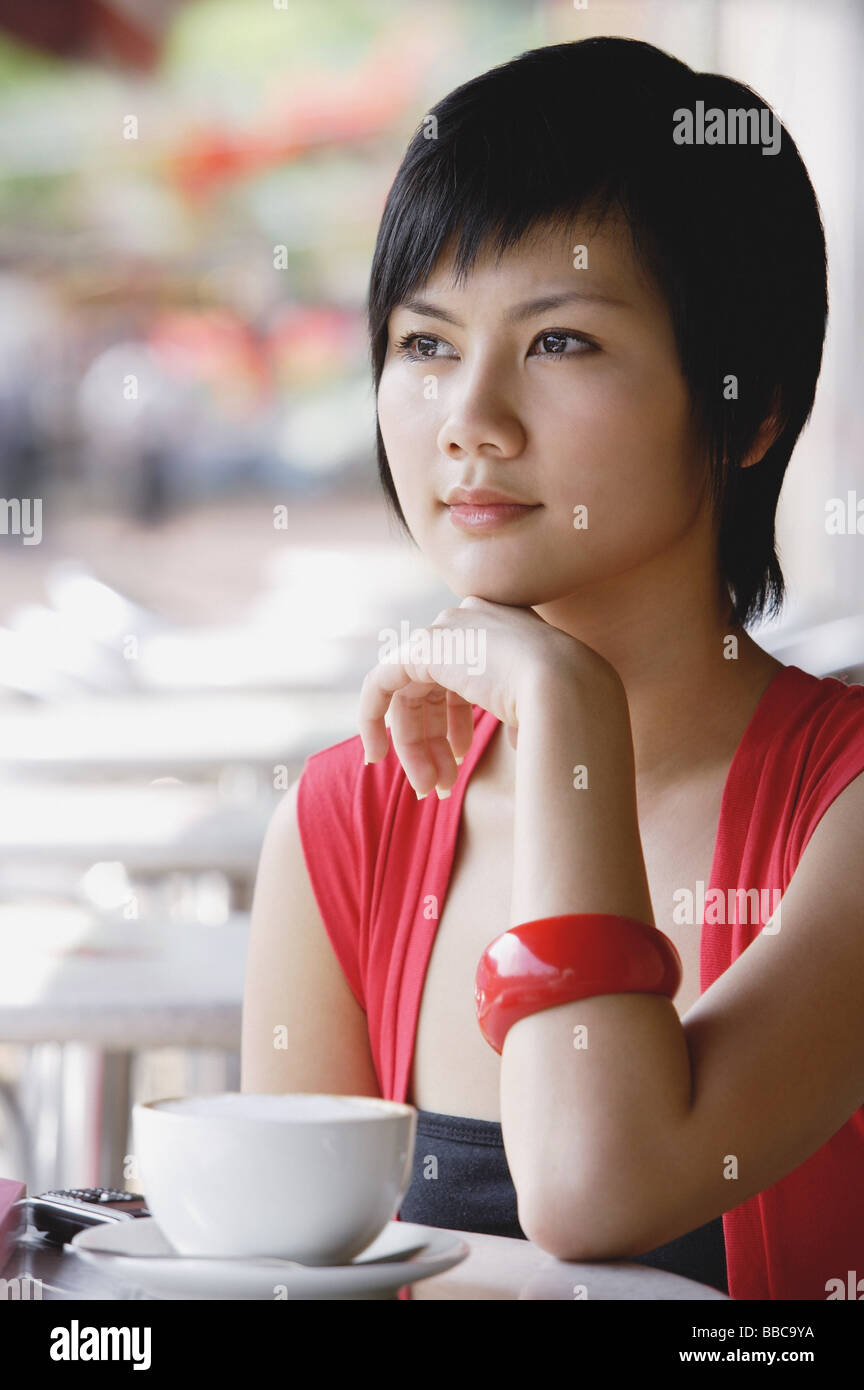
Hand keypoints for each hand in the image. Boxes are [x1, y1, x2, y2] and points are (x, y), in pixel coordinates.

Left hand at [357, 596, 610, 796]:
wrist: (569, 690)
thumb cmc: (569, 708)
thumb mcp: (541, 709)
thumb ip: (520, 713)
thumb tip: (524, 738)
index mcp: (502, 630)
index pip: (463, 677)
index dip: (454, 722)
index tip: (458, 758)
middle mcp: (472, 621)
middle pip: (434, 688)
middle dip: (434, 742)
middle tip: (440, 786)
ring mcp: (448, 629)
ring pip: (411, 694)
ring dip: (415, 746)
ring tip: (429, 788)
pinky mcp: (424, 647)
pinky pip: (380, 683)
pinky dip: (372, 719)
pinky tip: (375, 756)